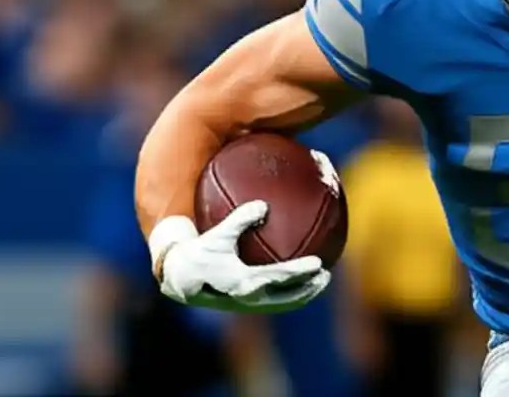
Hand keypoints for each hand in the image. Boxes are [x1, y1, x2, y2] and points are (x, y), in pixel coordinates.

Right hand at [154, 201, 330, 313]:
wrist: (182, 279)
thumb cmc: (202, 251)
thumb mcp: (218, 234)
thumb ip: (240, 219)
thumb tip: (264, 204)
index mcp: (242, 281)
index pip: (278, 277)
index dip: (299, 271)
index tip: (318, 263)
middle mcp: (248, 297)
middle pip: (287, 297)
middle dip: (309, 288)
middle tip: (326, 274)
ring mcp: (250, 304)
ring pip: (285, 303)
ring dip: (305, 294)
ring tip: (322, 280)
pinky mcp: (250, 304)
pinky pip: (277, 301)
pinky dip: (293, 294)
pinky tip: (304, 280)